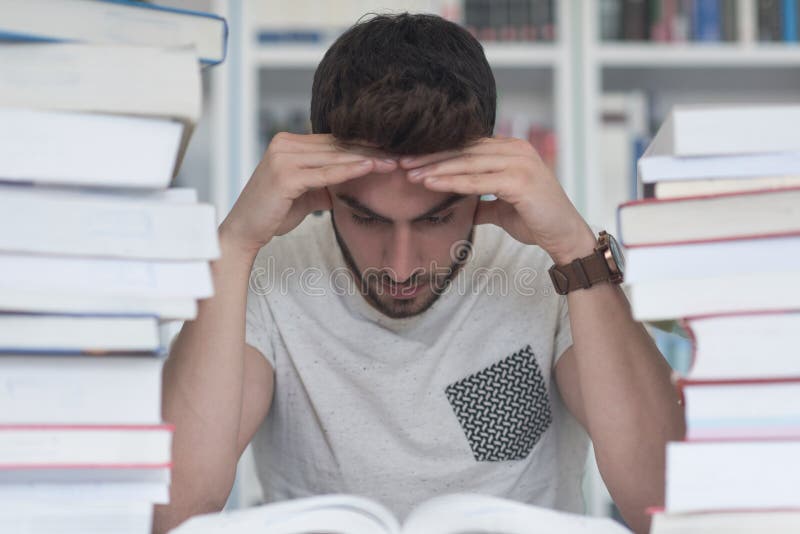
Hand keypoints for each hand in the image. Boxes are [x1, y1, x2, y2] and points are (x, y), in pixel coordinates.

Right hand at [220, 132, 396, 252]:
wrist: (245, 231)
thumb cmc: (275, 213)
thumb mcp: (306, 192)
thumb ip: (327, 181)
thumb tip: (355, 179)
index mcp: (288, 143)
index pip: (333, 141)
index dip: (362, 146)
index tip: (390, 152)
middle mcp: (284, 144)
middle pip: (336, 145)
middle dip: (370, 150)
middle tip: (400, 154)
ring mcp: (283, 157)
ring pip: (334, 156)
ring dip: (366, 159)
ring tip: (392, 162)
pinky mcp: (285, 175)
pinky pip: (325, 172)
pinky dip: (349, 170)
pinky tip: (370, 168)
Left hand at [399, 137, 595, 264]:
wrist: (565, 236)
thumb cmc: (537, 220)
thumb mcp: (503, 207)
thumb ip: (482, 200)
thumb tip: (461, 206)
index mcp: (511, 149)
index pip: (468, 147)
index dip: (439, 153)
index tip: (412, 161)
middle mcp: (516, 149)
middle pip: (464, 151)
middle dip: (430, 157)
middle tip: (401, 163)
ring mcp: (519, 162)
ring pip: (467, 163)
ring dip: (436, 168)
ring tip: (409, 174)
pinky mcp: (520, 180)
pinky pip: (477, 180)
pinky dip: (452, 182)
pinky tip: (430, 184)